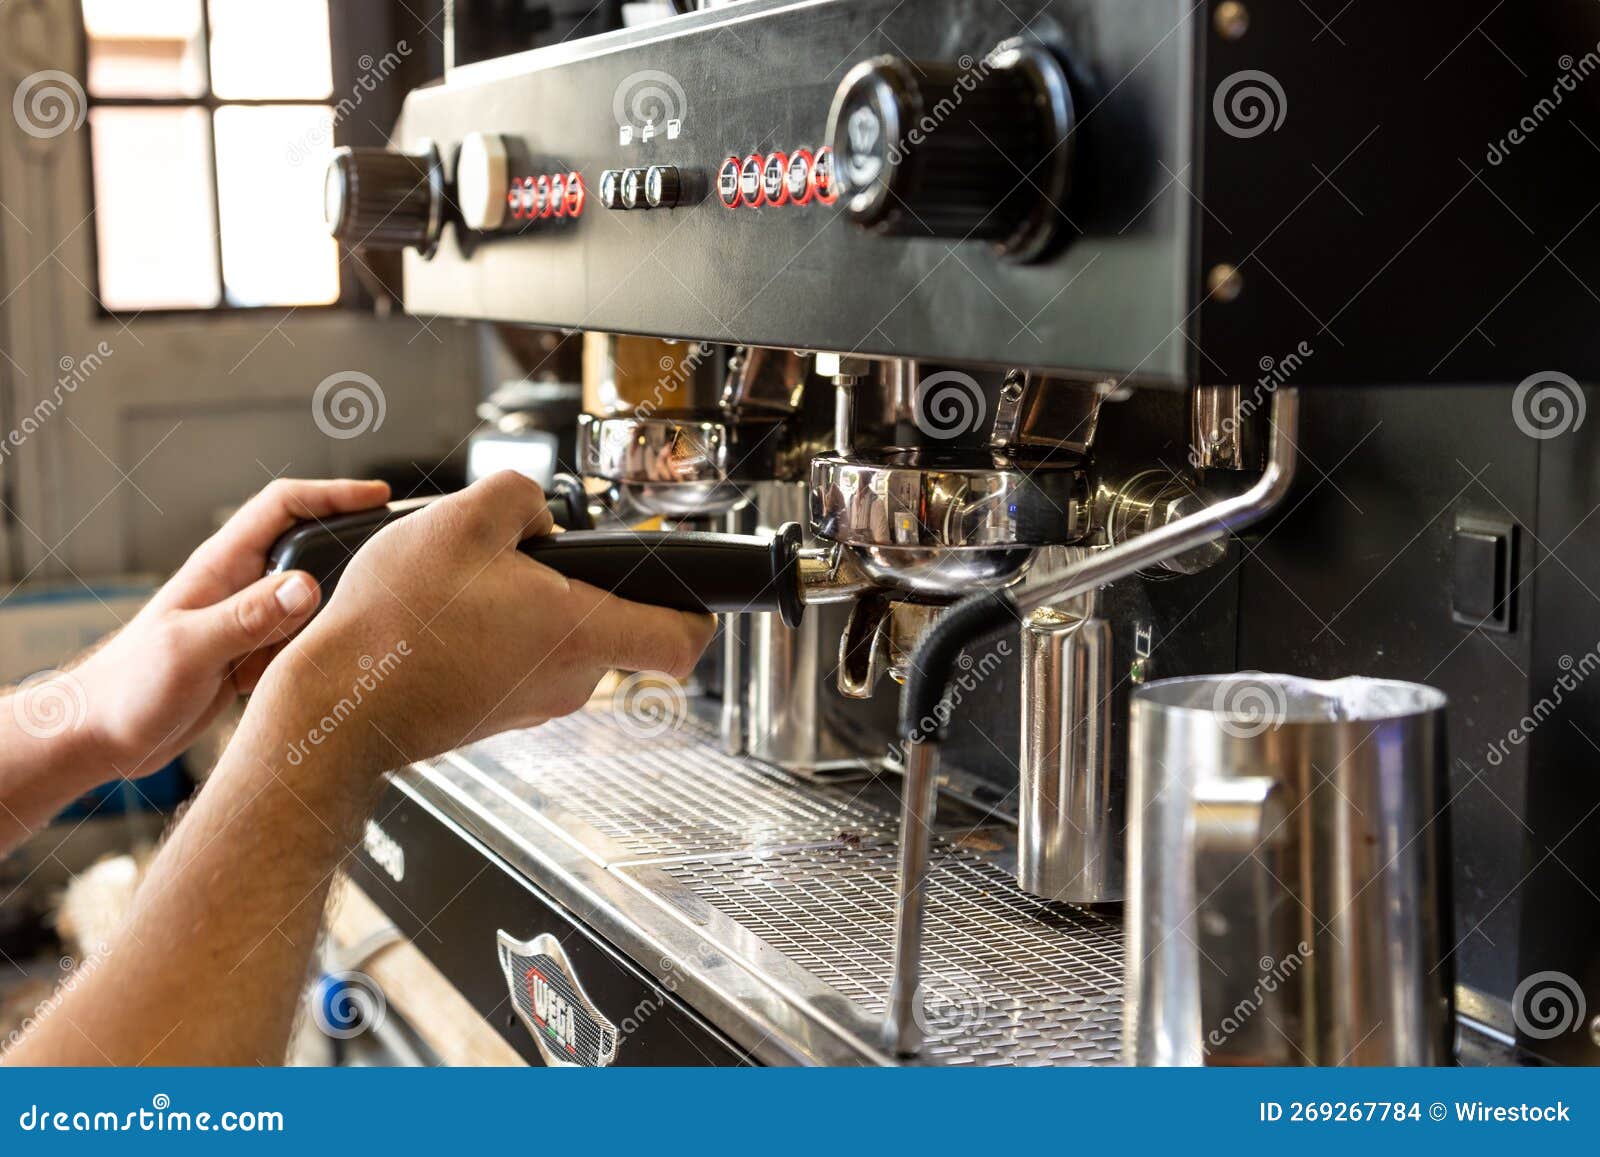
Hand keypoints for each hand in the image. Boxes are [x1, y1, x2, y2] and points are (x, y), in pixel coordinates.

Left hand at [73, 478, 391, 778]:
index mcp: (220, 567)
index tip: (378, 495)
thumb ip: (247, 617)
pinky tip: (330, 669)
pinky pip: (299, 641)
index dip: (333, 494)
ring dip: (338, 609)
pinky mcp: (249, 656)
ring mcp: (246, 620)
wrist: (98, 738)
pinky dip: (320, 650)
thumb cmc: (125, 688)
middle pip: (308, 547)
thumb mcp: (189, 649)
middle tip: (395, 560)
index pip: (283, 507)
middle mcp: (238, 586)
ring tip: (371, 621)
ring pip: (309, 599)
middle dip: (351, 548)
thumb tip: (307, 587)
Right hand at [269, 471, 715, 773]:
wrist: (336, 704)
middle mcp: (568, 681)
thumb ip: (522, 497)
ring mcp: (532, 705)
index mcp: (580, 633)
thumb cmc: (394, 625)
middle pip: (616, 626)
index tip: (691, 592)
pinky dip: (500, 634)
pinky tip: (449, 615)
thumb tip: (539, 520)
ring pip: (563, 642)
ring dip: (534, 606)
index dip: (699, 613)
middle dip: (585, 582)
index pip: (683, 644)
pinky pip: (521, 663)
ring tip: (472, 584)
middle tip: (529, 557)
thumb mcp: (462, 519)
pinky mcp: (497, 714)